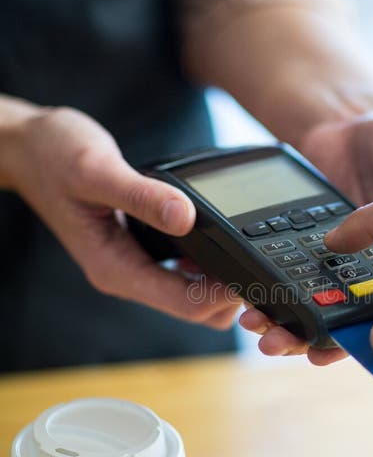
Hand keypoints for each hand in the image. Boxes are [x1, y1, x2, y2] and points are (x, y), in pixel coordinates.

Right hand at [7, 107, 239, 325]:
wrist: (30, 147)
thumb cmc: (54, 157)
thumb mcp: (97, 171)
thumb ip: (142, 196)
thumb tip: (187, 217)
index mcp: (115, 268)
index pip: (183, 304)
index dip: (224, 295)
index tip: (254, 274)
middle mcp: (127, 274)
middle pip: (193, 309)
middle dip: (229, 295)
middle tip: (259, 261)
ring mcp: (134, 265)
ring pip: (191, 292)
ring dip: (220, 280)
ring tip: (245, 249)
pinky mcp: (141, 250)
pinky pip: (183, 270)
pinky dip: (208, 262)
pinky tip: (220, 237)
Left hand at [240, 110, 372, 360]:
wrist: (345, 118)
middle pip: (363, 327)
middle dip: (339, 344)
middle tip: (314, 353)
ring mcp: (346, 273)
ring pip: (325, 317)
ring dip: (300, 334)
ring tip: (273, 339)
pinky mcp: (311, 263)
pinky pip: (293, 293)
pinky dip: (277, 305)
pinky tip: (258, 312)